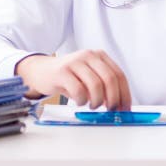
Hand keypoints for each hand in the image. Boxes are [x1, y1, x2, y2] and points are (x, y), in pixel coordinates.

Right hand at [16, 49, 131, 109]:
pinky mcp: (62, 71)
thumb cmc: (68, 77)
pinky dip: (82, 100)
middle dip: (114, 99)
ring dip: (97, 101)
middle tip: (111, 110)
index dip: (125, 94)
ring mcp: (75, 62)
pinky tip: (80, 101)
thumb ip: (103, 87)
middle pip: (110, 79)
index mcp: (99, 56)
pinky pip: (78, 90)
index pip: (119, 75)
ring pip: (96, 85)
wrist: (41, 70)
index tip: (125, 108)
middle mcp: (89, 55)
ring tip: (92, 105)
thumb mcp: (88, 78)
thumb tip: (119, 105)